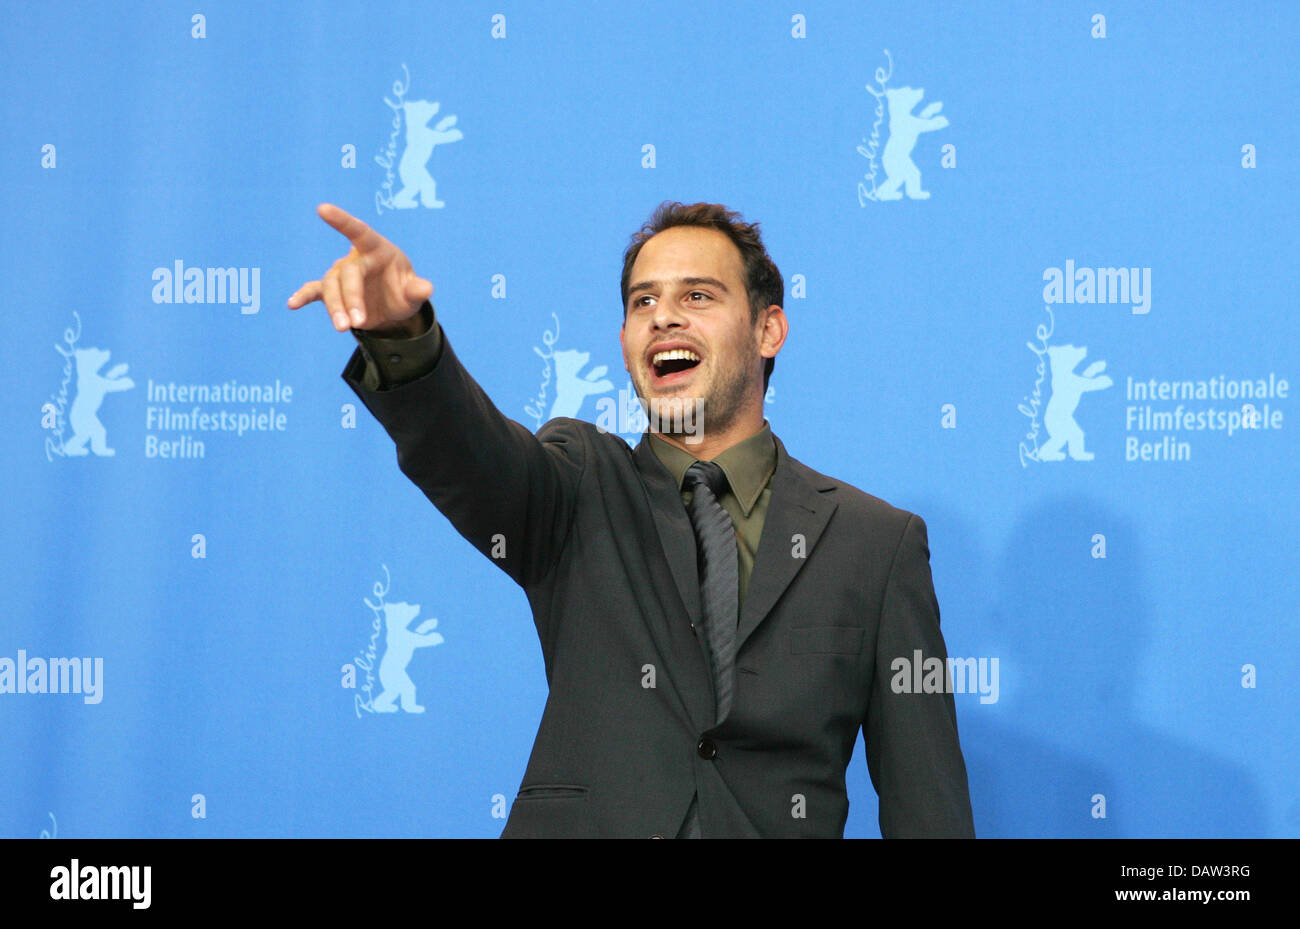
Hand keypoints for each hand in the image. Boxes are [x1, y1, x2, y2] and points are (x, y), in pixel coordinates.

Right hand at [286, 203, 433, 333]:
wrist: (392, 307)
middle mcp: (356, 259)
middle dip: (350, 298)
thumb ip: (417, 290)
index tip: (322, 209)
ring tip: (344, 328)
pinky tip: (292, 304)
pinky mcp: (332, 291)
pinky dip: (303, 296)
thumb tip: (426, 289)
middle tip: (357, 322)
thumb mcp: (413, 292)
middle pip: (347, 275)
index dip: (342, 221)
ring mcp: (342, 274)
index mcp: (377, 249)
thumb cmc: (404, 290)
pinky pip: (314, 291)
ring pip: (331, 287)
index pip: (359, 232)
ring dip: (336, 307)